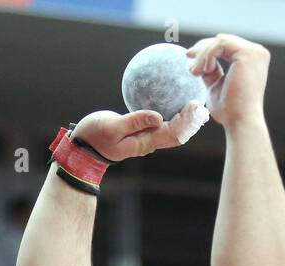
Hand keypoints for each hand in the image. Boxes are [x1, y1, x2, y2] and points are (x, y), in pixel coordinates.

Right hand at [71, 109, 199, 161]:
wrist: (83, 148)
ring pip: (170, 130)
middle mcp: (148, 142)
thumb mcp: (112, 127)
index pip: (172, 134)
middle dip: (190, 122)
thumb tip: (159, 117)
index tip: (195, 107)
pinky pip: (159, 123)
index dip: (186, 122)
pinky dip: (169, 114)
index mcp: (144, 143)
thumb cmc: (94, 136)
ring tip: (194, 102)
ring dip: (183, 119)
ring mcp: (144, 138)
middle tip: (201, 104)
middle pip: (176, 134)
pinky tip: (171, 99)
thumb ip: (135, 121)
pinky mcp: (140, 132)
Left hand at [185, 34, 270, 128]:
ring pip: (220, 41)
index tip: (189, 57)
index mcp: (252, 60)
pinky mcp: (248, 54)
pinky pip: (221, 44)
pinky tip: (204, 71)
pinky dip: (208, 56)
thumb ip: (212, 72)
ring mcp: (254, 52)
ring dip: (203, 55)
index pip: (227, 46)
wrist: (240, 121)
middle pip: (223, 40)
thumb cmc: (229, 111)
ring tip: (195, 72)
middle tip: (188, 59)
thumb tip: (200, 62)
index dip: (207, 49)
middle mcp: (257, 53)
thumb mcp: (217, 85)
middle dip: (202, 49)